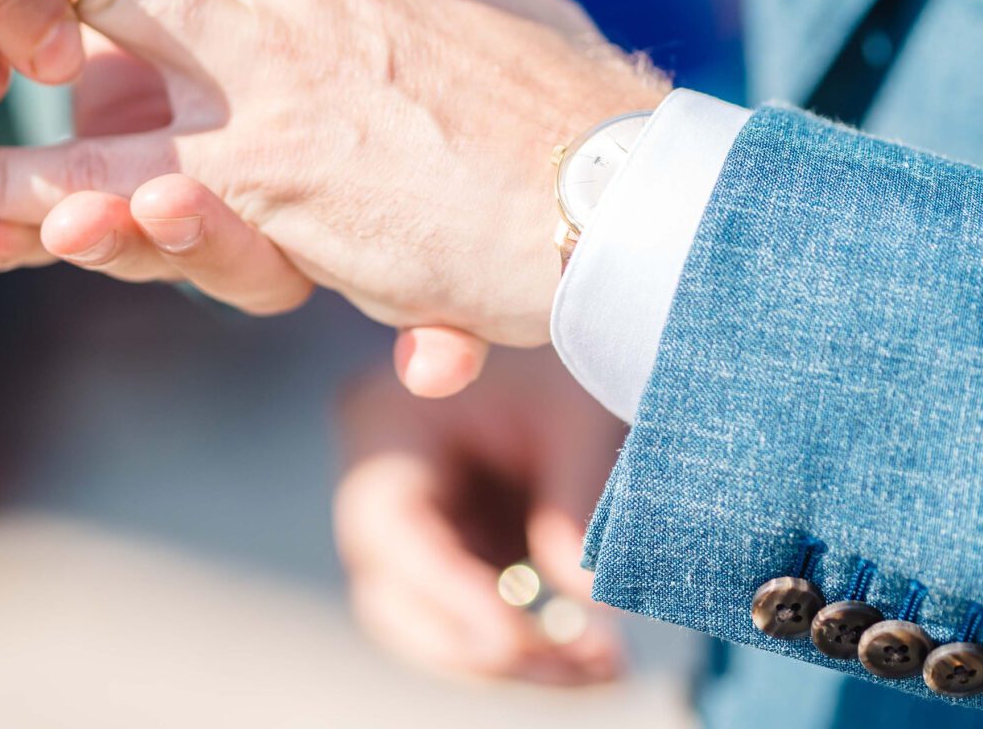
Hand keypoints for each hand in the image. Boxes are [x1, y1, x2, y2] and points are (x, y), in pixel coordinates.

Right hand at [335, 349, 625, 682]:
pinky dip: (529, 645)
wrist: (577, 317)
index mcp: (384, 421)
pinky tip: (598, 657)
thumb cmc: (571, 347)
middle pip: (394, 598)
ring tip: (604, 666)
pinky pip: (471, 618)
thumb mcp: (579, 412)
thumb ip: (578, 505)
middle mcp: (379, 480)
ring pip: (430, 625)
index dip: (447, 593)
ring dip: (514, 660)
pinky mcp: (451, 549)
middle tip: (579, 665)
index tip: (514, 639)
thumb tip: (591, 604)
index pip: (391, 528)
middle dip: (483, 648)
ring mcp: (411, 525)